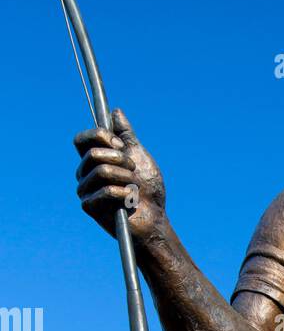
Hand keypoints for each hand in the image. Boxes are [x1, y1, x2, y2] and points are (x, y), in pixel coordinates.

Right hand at [74, 108, 165, 240]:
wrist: (154, 218)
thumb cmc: (148, 189)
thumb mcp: (139, 156)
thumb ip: (126, 135)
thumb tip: (115, 112)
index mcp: (94, 159)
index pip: (82, 139)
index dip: (100, 137)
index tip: (121, 145)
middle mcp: (85, 173)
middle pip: (93, 153)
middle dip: (121, 160)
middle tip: (134, 171)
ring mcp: (85, 190)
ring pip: (101, 171)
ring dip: (126, 178)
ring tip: (134, 188)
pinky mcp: (89, 207)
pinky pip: (105, 191)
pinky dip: (124, 195)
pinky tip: (130, 201)